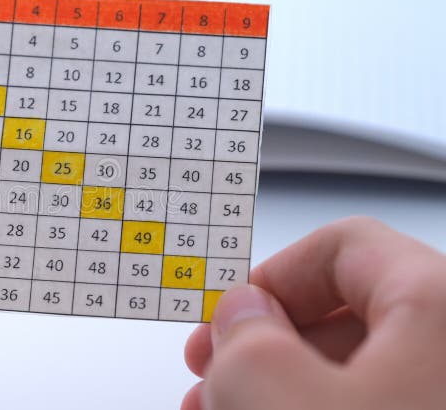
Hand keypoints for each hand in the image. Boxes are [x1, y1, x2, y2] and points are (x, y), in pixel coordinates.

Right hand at [182, 217, 445, 409]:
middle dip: (264, 344)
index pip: (343, 246)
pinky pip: (380, 400)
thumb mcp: (281, 400)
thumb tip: (242, 314)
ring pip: (360, 368)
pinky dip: (319, 406)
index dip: (270, 276)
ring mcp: (445, 389)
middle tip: (216, 375)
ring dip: (281, 382)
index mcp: (438, 306)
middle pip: (348, 313)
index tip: (225, 315)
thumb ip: (247, 340)